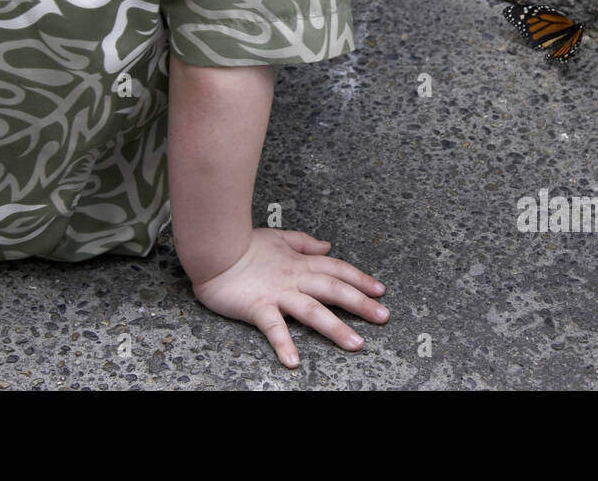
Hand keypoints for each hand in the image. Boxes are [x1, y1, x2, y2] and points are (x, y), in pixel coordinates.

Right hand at [191, 227, 388, 367]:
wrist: (214, 248)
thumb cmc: (243, 244)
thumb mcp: (279, 237)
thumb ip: (304, 242)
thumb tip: (327, 246)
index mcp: (300, 263)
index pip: (337, 270)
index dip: (360, 279)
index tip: (381, 291)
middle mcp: (294, 278)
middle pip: (334, 289)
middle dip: (361, 303)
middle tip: (384, 317)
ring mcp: (277, 293)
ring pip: (312, 310)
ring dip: (335, 328)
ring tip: (356, 344)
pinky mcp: (257, 306)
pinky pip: (272, 327)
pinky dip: (283, 343)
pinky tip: (293, 361)